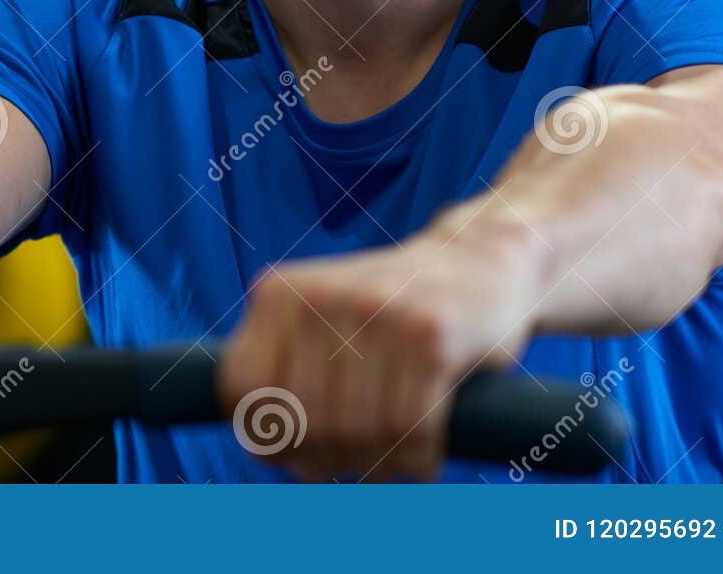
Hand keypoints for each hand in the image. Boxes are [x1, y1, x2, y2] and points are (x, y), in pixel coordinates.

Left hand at [216, 220, 545, 481]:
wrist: (481, 256)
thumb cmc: (394, 311)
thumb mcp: (322, 319)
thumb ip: (283, 370)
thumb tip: (263, 446)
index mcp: (280, 294)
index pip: (241, 389)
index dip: (266, 438)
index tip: (298, 454)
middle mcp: (321, 297)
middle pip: (305, 422)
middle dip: (330, 461)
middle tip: (357, 463)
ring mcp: (376, 312)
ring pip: (357, 432)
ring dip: (378, 467)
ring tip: (394, 461)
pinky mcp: (431, 334)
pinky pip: (410, 430)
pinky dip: (417, 461)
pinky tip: (425, 455)